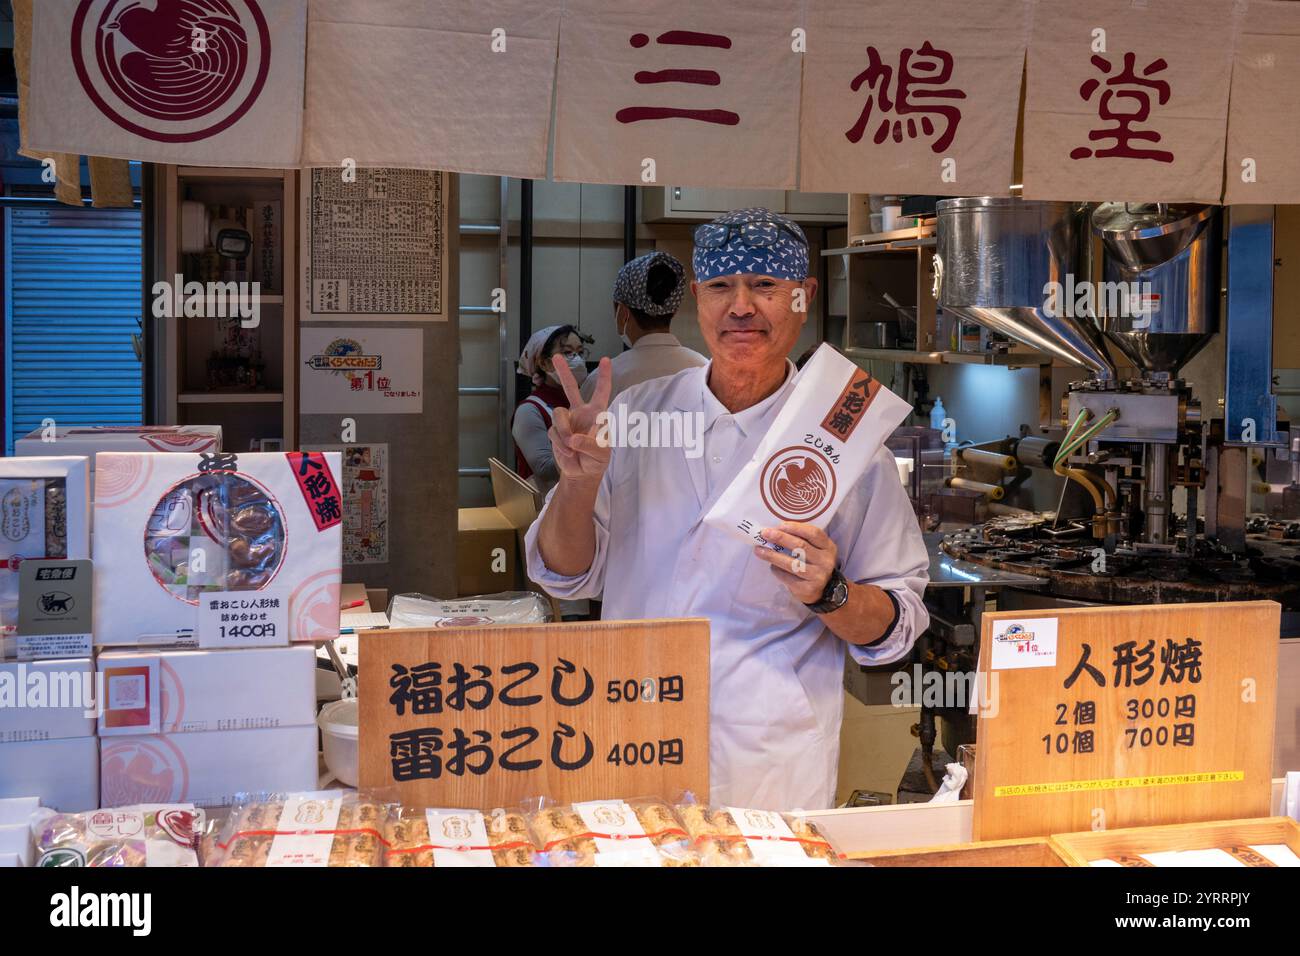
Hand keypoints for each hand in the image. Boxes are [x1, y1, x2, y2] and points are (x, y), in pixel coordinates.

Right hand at [548, 354, 612, 481]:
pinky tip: (567, 452)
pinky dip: (560, 444)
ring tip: (571, 447)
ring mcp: (567, 421)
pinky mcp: (556, 431)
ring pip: (558, 414)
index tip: (606, 360)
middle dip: (563, 372)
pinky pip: (553, 432)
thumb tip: (573, 438)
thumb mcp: (601, 455)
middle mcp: (580, 413)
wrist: (582, 472)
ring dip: (564, 432)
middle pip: (570, 388)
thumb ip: (590, 444)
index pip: (601, 392)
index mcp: (597, 413)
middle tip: (556, 356)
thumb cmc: (596, 460)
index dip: (604, 376)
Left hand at [753, 521, 837, 603]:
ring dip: (773, 555)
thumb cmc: (813, 564)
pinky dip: (776, 570)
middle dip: (780, 538)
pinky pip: (787, 576)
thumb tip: (775, 530)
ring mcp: (818, 576)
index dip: (796, 528)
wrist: (822, 591)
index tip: (780, 525)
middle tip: (765, 533)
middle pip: (801, 546)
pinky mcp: (807, 588)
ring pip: (791, 563)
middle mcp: (825, 561)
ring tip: (759, 550)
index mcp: (828, 547)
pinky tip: (771, 566)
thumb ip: (802, 540)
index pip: (814, 533)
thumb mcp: (815, 550)